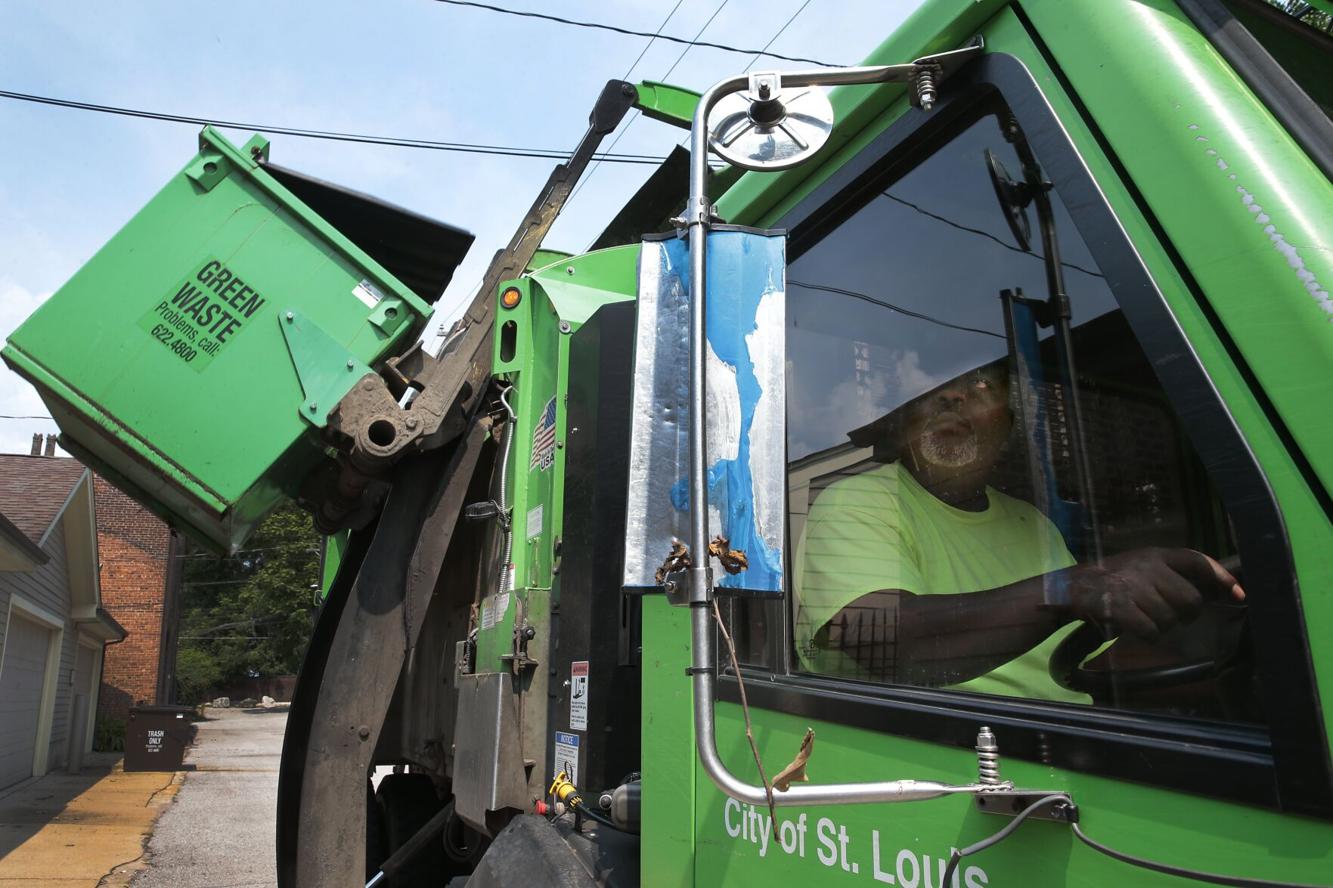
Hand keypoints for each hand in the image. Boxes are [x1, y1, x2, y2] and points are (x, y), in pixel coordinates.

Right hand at [1065, 548, 1244, 641]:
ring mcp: (1134, 587)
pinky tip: (1134, 628)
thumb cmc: (1110, 579)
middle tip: (1168, 614)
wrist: (1069, 588)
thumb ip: (1170, 574)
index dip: (1221, 577)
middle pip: (1190, 599)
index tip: (1239, 593)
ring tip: (1143, 618)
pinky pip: (1151, 631)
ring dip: (1161, 626)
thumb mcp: (1140, 566)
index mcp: (1154, 554)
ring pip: (1170, 619)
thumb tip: (1211, 592)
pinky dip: (1146, 635)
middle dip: (1184, 613)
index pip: (1196, 561)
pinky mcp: (1122, 607)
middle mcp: (1147, 567)